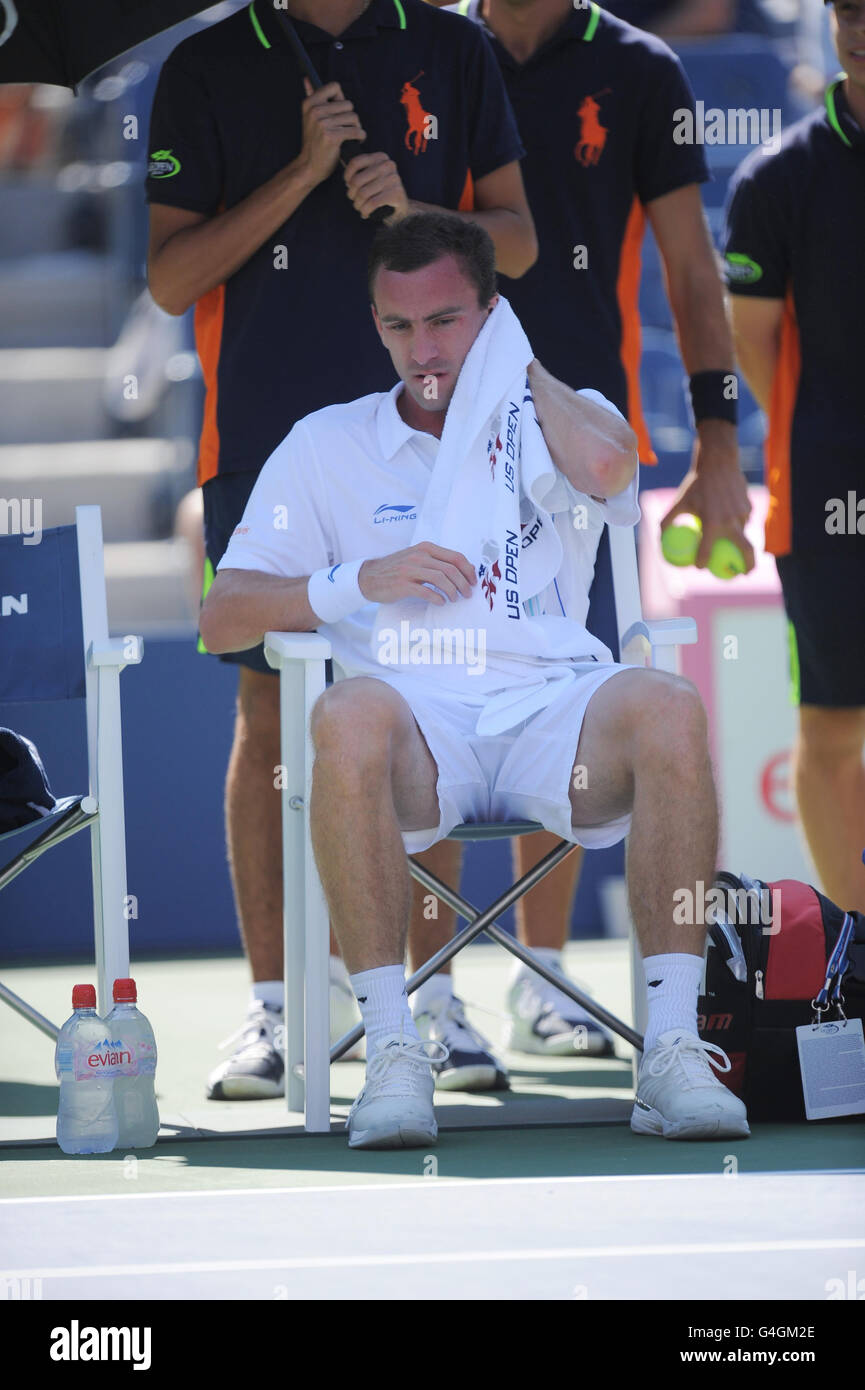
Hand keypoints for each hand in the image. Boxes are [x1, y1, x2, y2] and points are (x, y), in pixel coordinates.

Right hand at [297, 79, 365, 186]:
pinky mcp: (332, 137)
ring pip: (354, 118)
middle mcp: (315, 111)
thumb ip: (311, 97)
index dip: (341, 100)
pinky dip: (360, 137)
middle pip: (349, 104)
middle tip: (348, 128)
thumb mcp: (309, 118)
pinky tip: (357, 141)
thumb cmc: (314, 142)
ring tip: (351, 136)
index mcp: (310, 103)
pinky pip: (356, 131)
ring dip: (357, 128)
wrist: (309, 167)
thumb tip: (307, 78)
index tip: (339, 112)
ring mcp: (323, 124)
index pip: (335, 87)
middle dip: (351, 117)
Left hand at [343, 151, 409, 221]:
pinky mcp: (396, 193)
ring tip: (359, 207)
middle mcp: (388, 165)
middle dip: (351, 193)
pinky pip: (372, 203)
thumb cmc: (382, 191)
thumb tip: (345, 174)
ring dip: (358, 204)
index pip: (356, 162)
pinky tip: (365, 213)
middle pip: (357, 180)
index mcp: (380, 157)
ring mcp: (393, 179)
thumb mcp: (372, 176)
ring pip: (363, 193)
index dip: (347, 175)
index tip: (348, 184)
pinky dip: (365, 210)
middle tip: (354, 200)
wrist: (402, 207)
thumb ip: (361, 170)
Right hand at [359, 542, 475, 604]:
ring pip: (441, 579)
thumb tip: (467, 569)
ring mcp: (410, 569)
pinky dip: (437, 598)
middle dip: (463, 583)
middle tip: (467, 594)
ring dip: (452, 591)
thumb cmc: (398, 569)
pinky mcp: (403, 584)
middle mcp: (419, 556)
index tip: (473, 582)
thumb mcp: (418, 559)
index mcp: (426, 548)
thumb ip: (439, 562)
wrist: (369, 576)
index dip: (468, 570)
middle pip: (451, 569)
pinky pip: (425, 591)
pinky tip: (441, 602)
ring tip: (455, 599)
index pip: (456, 557)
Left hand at [660, 424, 754, 571]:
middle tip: (743, 573)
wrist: (718, 461)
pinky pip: (745, 520)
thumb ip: (668, 520)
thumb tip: (660, 536)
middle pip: (745, 550)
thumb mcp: (679, 501)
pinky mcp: (750, 506)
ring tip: (732, 540)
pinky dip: (739, 522)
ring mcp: (742, 514)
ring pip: (744, 533)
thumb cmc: (696, 483)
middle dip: (747, 566)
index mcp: (712, 523)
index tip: (700, 567)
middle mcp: (730, 521)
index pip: (706, 552)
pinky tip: (731, 516)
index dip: (701, 563)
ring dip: (739, 539)